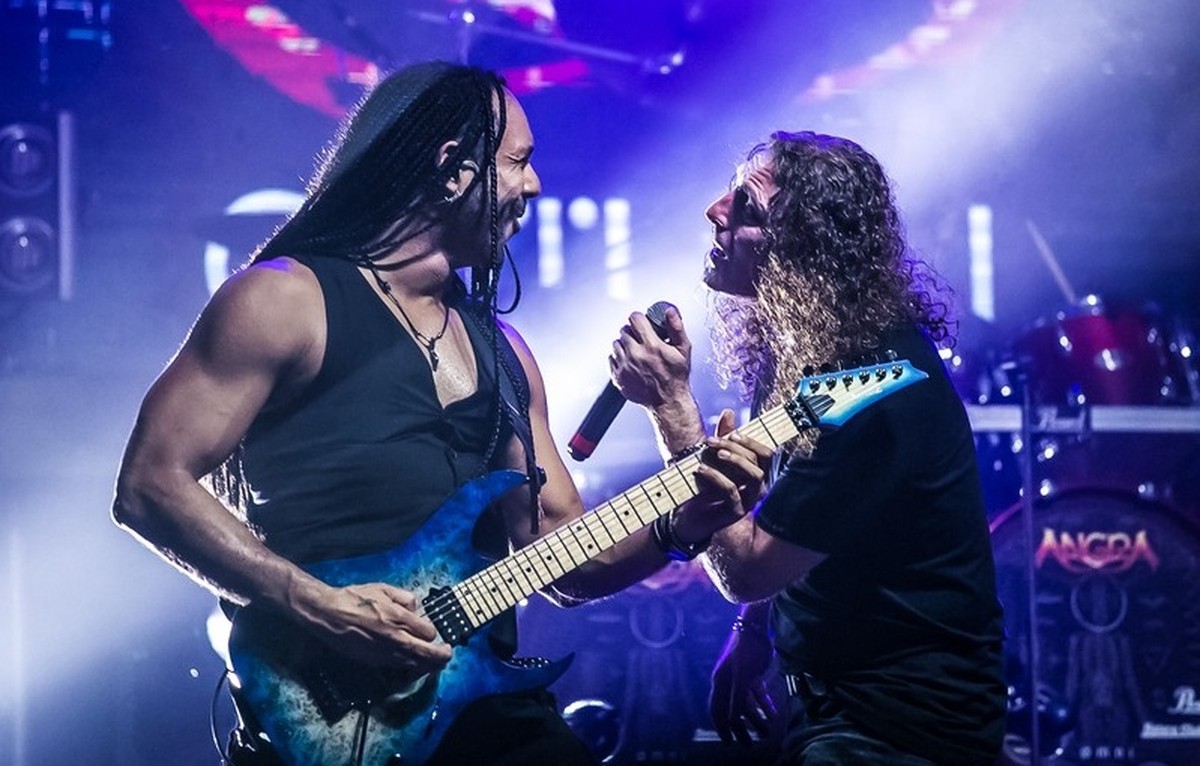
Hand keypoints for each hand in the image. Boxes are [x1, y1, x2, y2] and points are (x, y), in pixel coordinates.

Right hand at [297, 581, 452, 674]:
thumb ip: (404, 597)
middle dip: (442, 656)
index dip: (433, 633)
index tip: (431, 631)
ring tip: (434, 660)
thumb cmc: (354, 598)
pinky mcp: (373, 662)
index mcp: (398, 618)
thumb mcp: (383, 588)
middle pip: (427, 655)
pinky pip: (398, 670)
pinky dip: (410, 669)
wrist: (328, 614)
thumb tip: (416, 609)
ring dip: (428, 665)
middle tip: (447, 652)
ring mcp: (384, 653)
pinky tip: (412, 664)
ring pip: (415, 666)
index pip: (428, 633)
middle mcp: (394, 638)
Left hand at [609, 306, 691, 407]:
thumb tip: (669, 311)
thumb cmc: (677, 376)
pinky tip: (630, 362)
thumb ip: (676, 327)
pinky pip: (611, 358)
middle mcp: (636, 355)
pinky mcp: (618, 377)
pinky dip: (619, 358)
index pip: (635, 319)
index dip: (639, 319)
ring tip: (636, 351)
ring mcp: (625, 367)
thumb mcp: (684, 350)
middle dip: (632, 331)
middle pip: (624, 330)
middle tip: (641, 338)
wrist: (668, 401)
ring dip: (624, 344)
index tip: (643, 323)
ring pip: (616, 344)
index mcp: (652, 346)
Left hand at [674, 410, 771, 543]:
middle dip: (736, 447)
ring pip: (756, 475)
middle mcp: (758, 487)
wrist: (687, 514)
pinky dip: (716, 477)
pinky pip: (732, 491)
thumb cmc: (703, 485)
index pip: (767, 454)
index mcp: (755, 473)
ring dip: (735, 460)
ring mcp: (749, 501)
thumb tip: (728, 411)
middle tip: (711, 441)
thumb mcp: (712, 458)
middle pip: (759, 461)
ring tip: (715, 453)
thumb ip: (723, 437)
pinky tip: (700, 470)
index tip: (731, 433)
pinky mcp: (736, 512)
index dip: (751, 441)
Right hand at [709, 622, 777, 744]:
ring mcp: (739, 678)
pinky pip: (756, 694)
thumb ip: (737, 699)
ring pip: (746, 703)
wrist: (754, 627)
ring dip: (756, 718)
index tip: (728, 742)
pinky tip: (773, 713)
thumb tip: (732, 720)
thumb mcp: (742, 677)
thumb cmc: (746, 651)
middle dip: (740, 728)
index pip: (717, 710)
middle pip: (731, 710)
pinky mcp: (751, 674)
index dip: (722, 727)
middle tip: (749, 744)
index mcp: (720, 683)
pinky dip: (764, 704)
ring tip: (767, 731)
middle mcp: (726, 682)